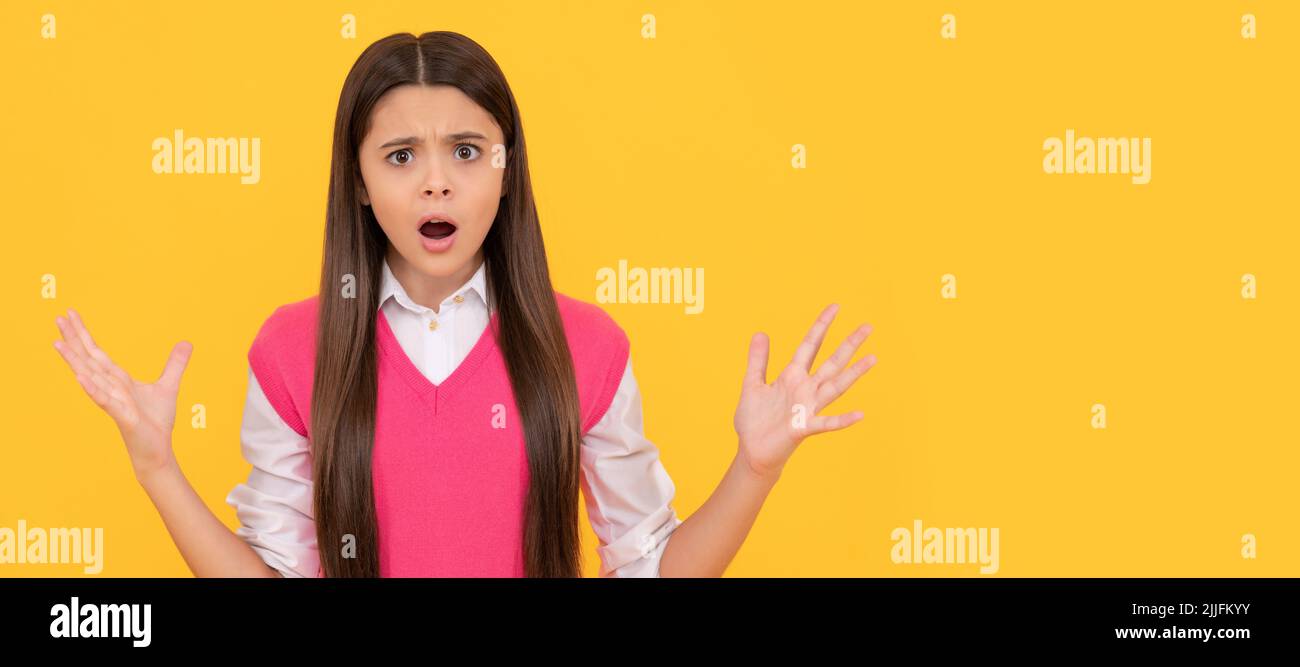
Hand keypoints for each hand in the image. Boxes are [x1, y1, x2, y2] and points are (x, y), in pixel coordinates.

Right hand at [51, 308, 193, 478]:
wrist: (157, 450)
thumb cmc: (155, 422)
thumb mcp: (169, 386)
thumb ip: (175, 364)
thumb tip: (186, 342)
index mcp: (119, 379)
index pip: (97, 352)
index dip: (84, 334)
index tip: (70, 314)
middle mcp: (111, 387)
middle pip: (89, 358)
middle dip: (74, 338)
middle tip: (57, 317)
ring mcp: (113, 401)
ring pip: (90, 376)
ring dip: (74, 360)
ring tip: (58, 343)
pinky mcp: (121, 415)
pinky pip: (104, 399)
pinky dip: (92, 388)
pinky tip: (79, 376)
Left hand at [733, 303, 875, 480]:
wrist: (751, 451)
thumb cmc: (754, 421)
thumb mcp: (752, 384)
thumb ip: (758, 360)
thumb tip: (761, 332)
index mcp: (792, 377)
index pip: (810, 346)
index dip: (821, 326)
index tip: (835, 307)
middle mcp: (805, 389)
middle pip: (831, 362)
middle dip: (848, 344)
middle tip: (868, 326)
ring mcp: (807, 408)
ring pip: (835, 387)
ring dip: (853, 373)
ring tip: (872, 358)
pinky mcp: (804, 427)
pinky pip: (826, 422)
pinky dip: (842, 419)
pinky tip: (860, 414)